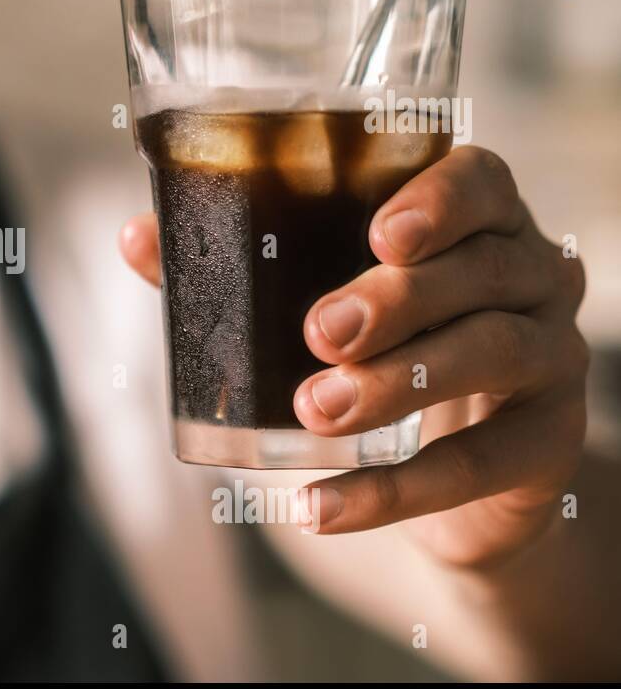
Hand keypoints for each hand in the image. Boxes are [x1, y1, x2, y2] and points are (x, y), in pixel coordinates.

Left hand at [120, 147, 588, 568]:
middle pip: (481, 270)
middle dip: (397, 300)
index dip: (439, 201)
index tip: (380, 234)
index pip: (480, 181)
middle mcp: (531, 275)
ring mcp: (553, 357)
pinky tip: (321, 507)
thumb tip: (137, 235)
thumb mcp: (313, 300)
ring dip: (396, 385)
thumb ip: (232, 267)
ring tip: (314, 412)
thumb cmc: (378, 349)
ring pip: (492, 353)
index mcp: (475, 221)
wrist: (447, 473)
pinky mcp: (549, 444)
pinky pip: (479, 466)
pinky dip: (393, 491)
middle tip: (318, 333)